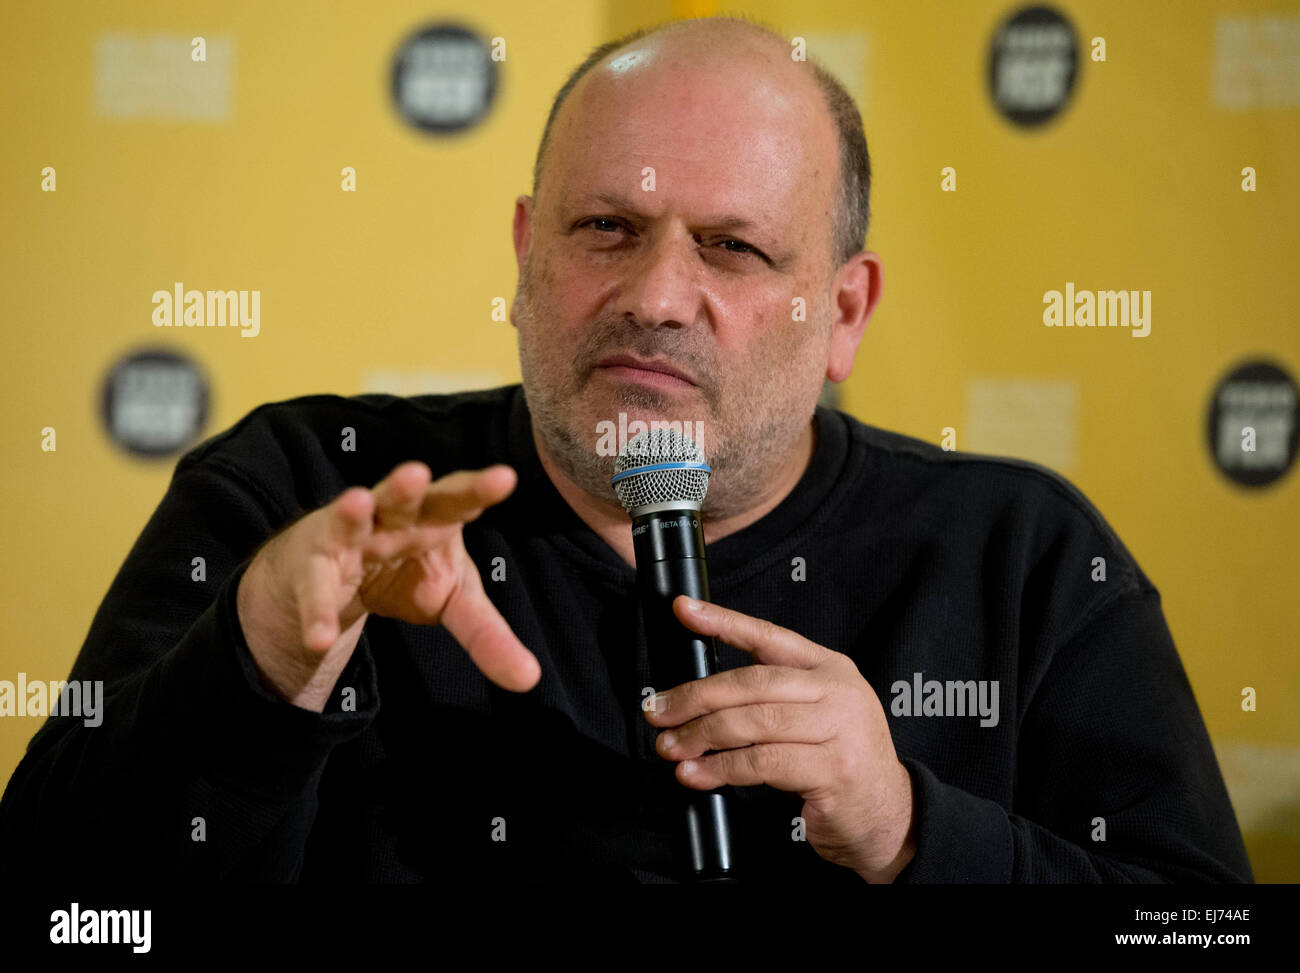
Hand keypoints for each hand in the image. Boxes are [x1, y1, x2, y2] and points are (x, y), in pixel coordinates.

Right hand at [237, 461, 539, 710]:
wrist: (333, 575)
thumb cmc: (405, 571)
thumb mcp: (452, 601)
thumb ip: (488, 635)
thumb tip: (530, 679)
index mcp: (436, 519)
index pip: (460, 500)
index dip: (479, 489)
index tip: (505, 479)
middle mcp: (393, 518)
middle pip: (404, 498)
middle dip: (409, 485)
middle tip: (418, 473)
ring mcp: (350, 535)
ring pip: (351, 519)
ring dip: (354, 510)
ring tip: (357, 501)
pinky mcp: (314, 564)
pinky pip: (316, 588)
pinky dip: (318, 612)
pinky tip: (319, 639)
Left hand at [644, 596, 915, 882]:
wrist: (888, 815)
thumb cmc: (838, 761)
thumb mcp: (816, 713)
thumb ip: (772, 695)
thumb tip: (697, 694)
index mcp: (830, 667)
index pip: (769, 636)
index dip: (724, 620)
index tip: (684, 609)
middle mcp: (837, 691)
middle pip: (752, 683)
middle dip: (696, 696)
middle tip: (658, 710)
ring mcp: (839, 729)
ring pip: (753, 722)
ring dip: (702, 735)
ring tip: (671, 747)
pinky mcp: (832, 769)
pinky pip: (762, 763)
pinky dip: (721, 769)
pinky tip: (698, 774)